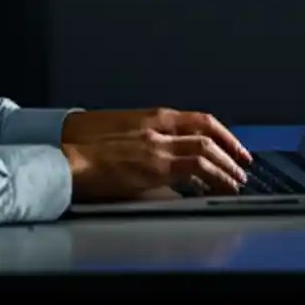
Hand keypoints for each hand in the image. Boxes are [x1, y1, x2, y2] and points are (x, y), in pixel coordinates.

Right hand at [60, 108, 251, 164]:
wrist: (62, 155)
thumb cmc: (80, 145)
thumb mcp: (119, 131)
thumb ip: (144, 138)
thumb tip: (161, 154)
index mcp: (151, 116)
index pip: (199, 120)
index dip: (222, 134)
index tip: (234, 145)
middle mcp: (159, 127)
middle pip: (208, 135)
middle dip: (231, 152)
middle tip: (242, 166)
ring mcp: (158, 147)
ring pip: (207, 152)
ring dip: (226, 168)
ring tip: (236, 182)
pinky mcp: (153, 167)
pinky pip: (195, 170)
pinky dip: (214, 178)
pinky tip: (220, 188)